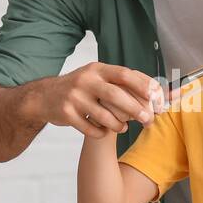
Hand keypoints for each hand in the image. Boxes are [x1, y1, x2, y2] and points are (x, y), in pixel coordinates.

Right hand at [39, 62, 162, 138]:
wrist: (44, 97)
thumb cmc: (81, 88)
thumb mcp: (98, 77)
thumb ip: (123, 83)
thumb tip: (158, 91)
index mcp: (98, 69)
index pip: (125, 74)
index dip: (144, 87)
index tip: (158, 99)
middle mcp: (86, 80)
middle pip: (116, 95)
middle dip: (135, 109)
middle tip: (149, 120)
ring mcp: (74, 97)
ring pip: (104, 116)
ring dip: (118, 125)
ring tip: (123, 128)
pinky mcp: (66, 113)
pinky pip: (90, 129)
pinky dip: (101, 133)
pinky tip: (104, 131)